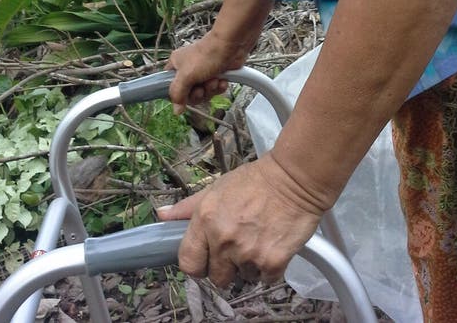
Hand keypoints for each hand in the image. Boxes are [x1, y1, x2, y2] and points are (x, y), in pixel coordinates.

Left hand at [156, 153, 323, 286]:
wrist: (295, 178)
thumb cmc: (255, 180)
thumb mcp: (216, 188)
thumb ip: (187, 207)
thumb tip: (160, 215)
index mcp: (205, 220)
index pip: (188, 263)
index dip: (198, 264)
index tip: (207, 258)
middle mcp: (223, 239)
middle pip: (216, 278)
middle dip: (226, 267)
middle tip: (238, 246)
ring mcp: (248, 253)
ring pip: (243, 279)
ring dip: (250, 266)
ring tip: (258, 239)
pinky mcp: (272, 262)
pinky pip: (265, 279)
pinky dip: (270, 267)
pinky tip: (273, 244)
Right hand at [166, 28, 253, 113]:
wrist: (230, 46)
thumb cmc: (207, 54)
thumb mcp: (186, 76)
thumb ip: (178, 93)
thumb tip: (176, 110)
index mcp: (176, 65)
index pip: (170, 86)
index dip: (178, 95)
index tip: (185, 96)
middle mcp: (188, 69)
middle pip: (189, 94)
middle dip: (198, 93)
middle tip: (201, 88)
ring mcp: (202, 72)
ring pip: (203, 93)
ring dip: (210, 89)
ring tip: (214, 80)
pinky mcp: (215, 74)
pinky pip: (214, 89)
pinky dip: (219, 86)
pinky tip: (222, 80)